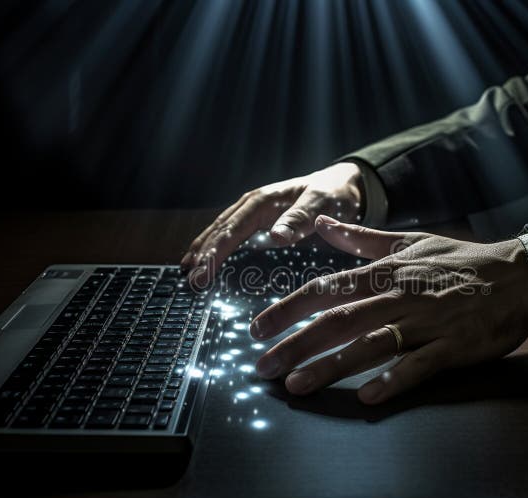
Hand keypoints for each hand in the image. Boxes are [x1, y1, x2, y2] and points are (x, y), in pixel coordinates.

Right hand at [181, 162, 363, 285]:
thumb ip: (300, 219)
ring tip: (186, 273)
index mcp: (262, 201)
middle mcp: (252, 206)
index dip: (214, 251)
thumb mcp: (321, 203)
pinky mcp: (258, 224)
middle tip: (189, 281)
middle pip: (220, 232)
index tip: (201, 271)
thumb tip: (277, 236)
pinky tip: (206, 263)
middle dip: (202, 255)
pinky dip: (216, 249)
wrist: (341, 185)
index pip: (232, 229)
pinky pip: (231, 237)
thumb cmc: (332, 194)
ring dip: (203, 252)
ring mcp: (253, 215)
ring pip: (221, 233)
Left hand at [249, 216, 527, 403]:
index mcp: (386, 272)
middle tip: (262, 366)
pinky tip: (367, 397)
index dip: (288, 308)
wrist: (518, 276)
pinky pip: (418, 365)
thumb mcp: (410, 241)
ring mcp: (425, 322)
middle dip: (295, 343)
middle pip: (338, 321)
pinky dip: (393, 380)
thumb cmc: (461, 261)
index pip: (326, 288)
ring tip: (296, 385)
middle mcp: (398, 295)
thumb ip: (362, 238)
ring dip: (330, 366)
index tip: (258, 328)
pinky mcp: (452, 346)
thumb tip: (323, 224)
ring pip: (369, 345)